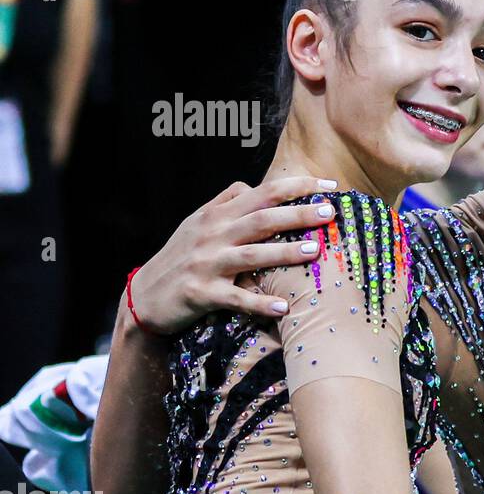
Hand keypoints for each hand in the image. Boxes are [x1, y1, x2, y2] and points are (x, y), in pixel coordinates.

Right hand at [126, 177, 339, 333]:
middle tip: (329, 213)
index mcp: (217, 215)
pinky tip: (284, 308)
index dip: (297, 187)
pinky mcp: (202, 293)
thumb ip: (225, 203)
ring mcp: (207, 264)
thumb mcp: (197, 223)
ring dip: (284, 252)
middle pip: (262, 219)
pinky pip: (236, 298)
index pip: (263, 192)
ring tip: (314, 251)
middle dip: (298, 214)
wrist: (144, 295)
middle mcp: (213, 235)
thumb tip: (252, 185)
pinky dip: (259, 304)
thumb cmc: (180, 257)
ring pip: (251, 255)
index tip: (330, 186)